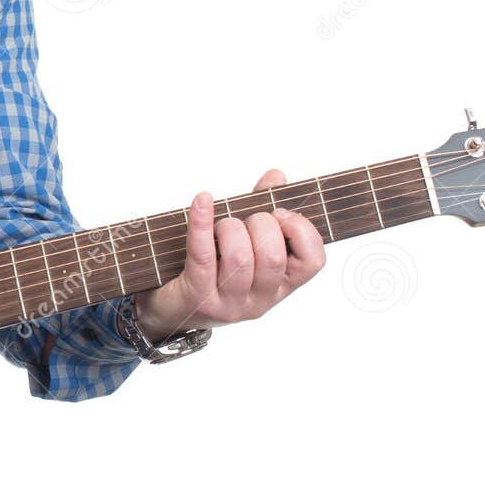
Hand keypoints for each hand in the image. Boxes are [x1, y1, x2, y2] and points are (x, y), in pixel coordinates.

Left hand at [133, 168, 326, 341]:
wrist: (172, 308)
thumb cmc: (213, 270)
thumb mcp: (245, 243)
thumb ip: (263, 209)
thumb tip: (276, 176)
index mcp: (281, 285)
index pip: (313, 261)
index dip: (301, 229)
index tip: (281, 213)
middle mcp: (261, 299)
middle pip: (272, 255)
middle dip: (259, 222)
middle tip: (245, 218)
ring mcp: (230, 302)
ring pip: (240, 257)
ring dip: (229, 226)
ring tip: (221, 225)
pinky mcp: (199, 297)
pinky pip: (203, 255)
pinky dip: (201, 222)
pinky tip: (202, 201)